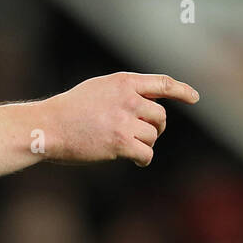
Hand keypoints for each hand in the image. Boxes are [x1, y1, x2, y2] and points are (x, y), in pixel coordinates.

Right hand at [42, 72, 198, 165]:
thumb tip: (151, 103)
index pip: (162, 84)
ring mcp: (125, 121)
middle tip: (144, 134)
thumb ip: (124, 92)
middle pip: (161, 116)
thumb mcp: (99, 89)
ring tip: (127, 145)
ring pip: (153, 136)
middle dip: (156, 127)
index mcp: (123, 82)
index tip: (193, 98)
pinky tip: (136, 160)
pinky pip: (146, 153)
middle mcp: (128, 99)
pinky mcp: (121, 142)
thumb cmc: (70, 110)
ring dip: (144, 143)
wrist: (48, 126)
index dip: (181, 90)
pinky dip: (143, 159)